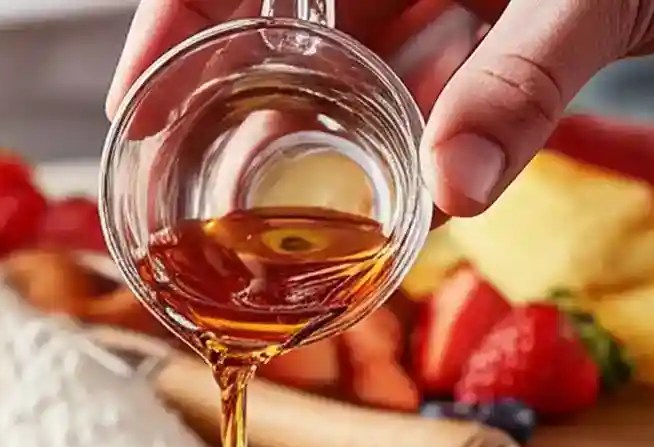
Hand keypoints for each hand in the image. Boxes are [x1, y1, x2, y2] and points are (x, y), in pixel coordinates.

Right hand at [108, 0, 653, 217]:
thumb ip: (520, 79)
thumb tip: (454, 190)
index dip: (166, 29)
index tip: (133, 106)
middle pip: (268, 25)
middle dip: (225, 106)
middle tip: (182, 190)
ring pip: (333, 60)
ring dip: (303, 137)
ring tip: (266, 219)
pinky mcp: (473, 16)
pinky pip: (407, 76)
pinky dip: (391, 134)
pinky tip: (381, 195)